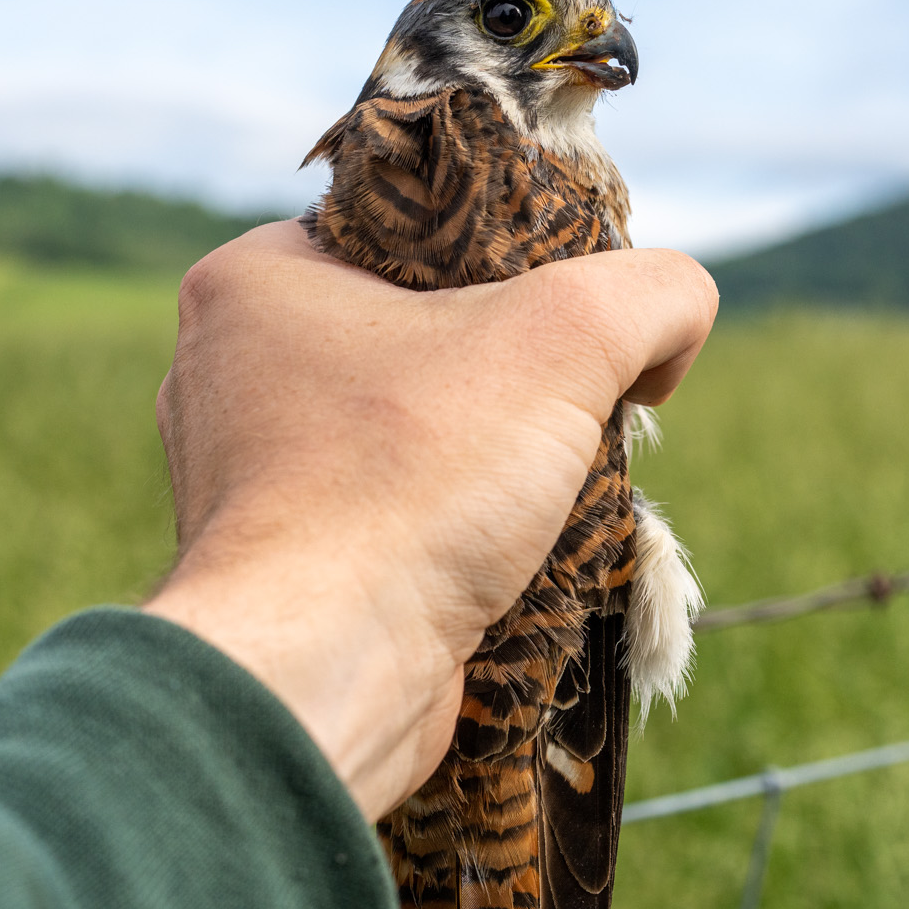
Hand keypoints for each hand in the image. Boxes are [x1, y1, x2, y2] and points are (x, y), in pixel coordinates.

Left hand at [143, 221, 716, 820]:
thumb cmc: (409, 485)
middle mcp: (229, 375)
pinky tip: (508, 558)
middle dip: (517, 378)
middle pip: (425, 338)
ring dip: (500, 466)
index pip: (414, 232)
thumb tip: (678, 320)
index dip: (515, 262)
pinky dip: (463, 538)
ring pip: (419, 439)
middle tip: (574, 407)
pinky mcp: (292, 572)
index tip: (574, 318)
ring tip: (546, 492)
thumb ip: (651, 291)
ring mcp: (251, 482)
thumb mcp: (566, 335)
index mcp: (255, 282)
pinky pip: (401, 524)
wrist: (323, 675)